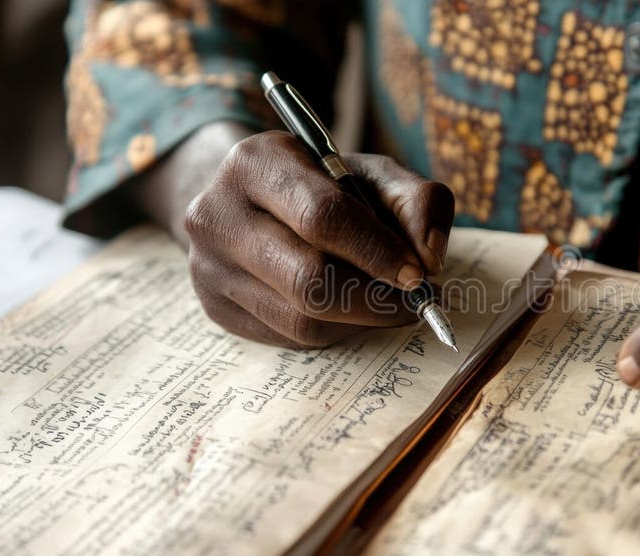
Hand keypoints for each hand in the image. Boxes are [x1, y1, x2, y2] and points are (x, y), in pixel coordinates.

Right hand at [182, 129, 453, 348]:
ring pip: (299, 318)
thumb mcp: (375, 173)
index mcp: (256, 161)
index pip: (322, 216)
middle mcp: (217, 213)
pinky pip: (287, 337)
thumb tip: (430, 257)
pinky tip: (351, 311)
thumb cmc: (324, 185)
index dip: (377, 251)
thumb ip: (418, 201)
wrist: (254, 200)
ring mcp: (208, 265)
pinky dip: (334, 331)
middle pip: (308, 278)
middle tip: (414, 302)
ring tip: (389, 304)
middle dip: (374, 298)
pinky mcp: (214, 307)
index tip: (419, 275)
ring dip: (359, 320)